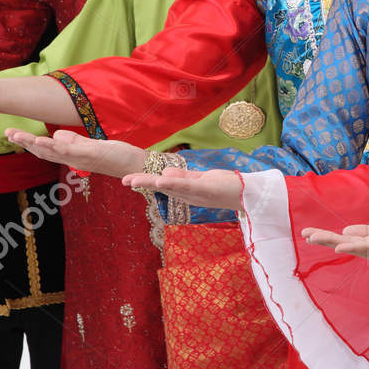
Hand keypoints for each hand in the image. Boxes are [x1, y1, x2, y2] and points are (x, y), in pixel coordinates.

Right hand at [8, 130, 146, 177]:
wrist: (134, 165)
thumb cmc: (114, 155)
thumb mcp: (91, 145)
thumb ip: (74, 141)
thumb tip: (55, 135)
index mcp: (71, 155)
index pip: (45, 149)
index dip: (28, 142)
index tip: (12, 133)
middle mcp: (72, 159)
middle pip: (43, 152)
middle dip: (24, 143)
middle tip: (6, 133)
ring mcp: (80, 158)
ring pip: (51, 151)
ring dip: (33, 143)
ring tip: (16, 135)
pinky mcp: (90, 155)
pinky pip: (68, 151)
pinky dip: (53, 145)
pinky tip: (41, 139)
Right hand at [122, 167, 242, 211]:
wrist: (245, 193)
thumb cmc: (223, 185)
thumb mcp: (199, 180)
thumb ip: (182, 178)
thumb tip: (162, 174)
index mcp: (183, 191)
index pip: (160, 184)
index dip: (143, 181)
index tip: (126, 180)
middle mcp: (186, 194)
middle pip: (160, 186)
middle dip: (141, 183)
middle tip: (123, 181)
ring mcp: (194, 192)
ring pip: (169, 186)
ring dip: (151, 182)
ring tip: (134, 180)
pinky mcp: (204, 189)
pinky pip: (186, 186)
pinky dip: (173, 183)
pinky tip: (160, 181)